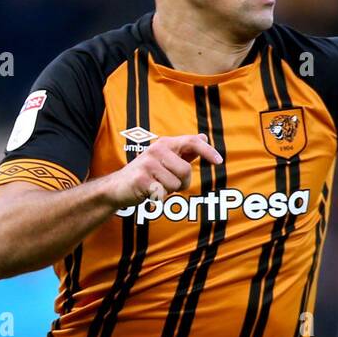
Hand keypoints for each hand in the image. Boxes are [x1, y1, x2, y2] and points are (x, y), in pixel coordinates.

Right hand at [102, 134, 221, 208]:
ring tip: (156, 187)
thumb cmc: (146, 174)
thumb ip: (185, 151)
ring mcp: (148, 164)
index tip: (219, 161)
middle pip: (185, 171)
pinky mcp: (141, 180)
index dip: (207, 152)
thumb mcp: (165, 160)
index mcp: (165, 144)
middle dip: (182, 184)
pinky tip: (148, 193)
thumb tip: (203, 138)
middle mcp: (157, 150)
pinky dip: (158, 198)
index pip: (191, 142)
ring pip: (175, 185)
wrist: (118, 187)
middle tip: (170, 185)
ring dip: (168, 191)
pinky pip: (162, 193)